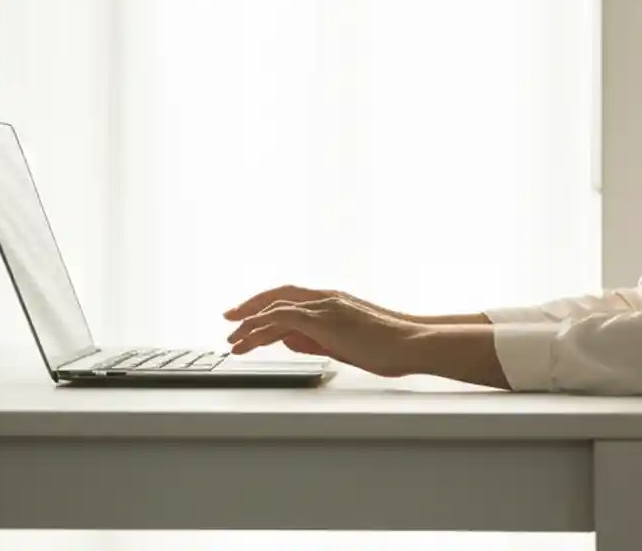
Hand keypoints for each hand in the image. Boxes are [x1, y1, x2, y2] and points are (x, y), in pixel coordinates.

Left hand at [222, 285, 421, 376]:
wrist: (412, 342)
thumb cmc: (390, 346)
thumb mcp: (346, 343)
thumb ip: (317, 339)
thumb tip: (290, 340)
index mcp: (334, 301)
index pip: (290, 297)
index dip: (265, 306)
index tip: (247, 317)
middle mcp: (326, 298)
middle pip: (277, 295)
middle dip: (249, 308)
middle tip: (229, 321)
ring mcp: (325, 306)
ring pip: (275, 308)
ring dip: (250, 324)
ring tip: (234, 341)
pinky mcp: (324, 319)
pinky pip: (282, 317)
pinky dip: (262, 326)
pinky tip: (250, 338)